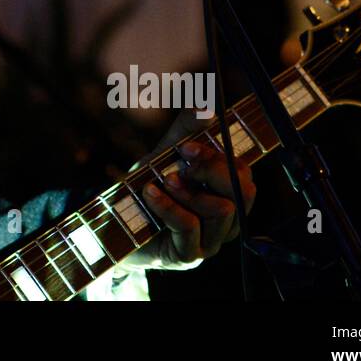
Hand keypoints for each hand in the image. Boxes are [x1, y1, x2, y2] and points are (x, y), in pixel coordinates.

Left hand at [122, 109, 255, 271]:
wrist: (115, 225)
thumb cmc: (147, 189)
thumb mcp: (165, 156)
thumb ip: (185, 132)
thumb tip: (205, 104)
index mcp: (225, 196)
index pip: (245, 174)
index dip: (221, 157)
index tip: (188, 147)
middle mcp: (225, 222)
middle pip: (244, 192)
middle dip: (212, 170)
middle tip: (181, 163)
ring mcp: (209, 242)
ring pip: (222, 211)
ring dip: (188, 190)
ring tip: (162, 181)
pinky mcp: (188, 256)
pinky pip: (190, 227)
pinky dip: (168, 205)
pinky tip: (150, 194)